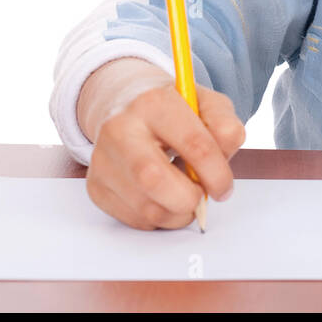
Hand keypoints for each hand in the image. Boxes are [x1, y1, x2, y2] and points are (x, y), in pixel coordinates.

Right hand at [82, 58, 245, 229]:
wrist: (127, 106)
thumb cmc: (174, 111)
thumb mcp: (207, 105)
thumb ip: (225, 125)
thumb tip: (225, 150)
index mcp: (154, 102)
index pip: (194, 145)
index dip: (217, 174)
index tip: (224, 187)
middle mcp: (121, 128)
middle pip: (154, 180)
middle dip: (188, 199)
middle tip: (200, 197)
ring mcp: (103, 158)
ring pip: (145, 208)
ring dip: (176, 213)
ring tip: (182, 193)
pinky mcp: (96, 186)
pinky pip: (133, 219)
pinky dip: (157, 217)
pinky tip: (160, 196)